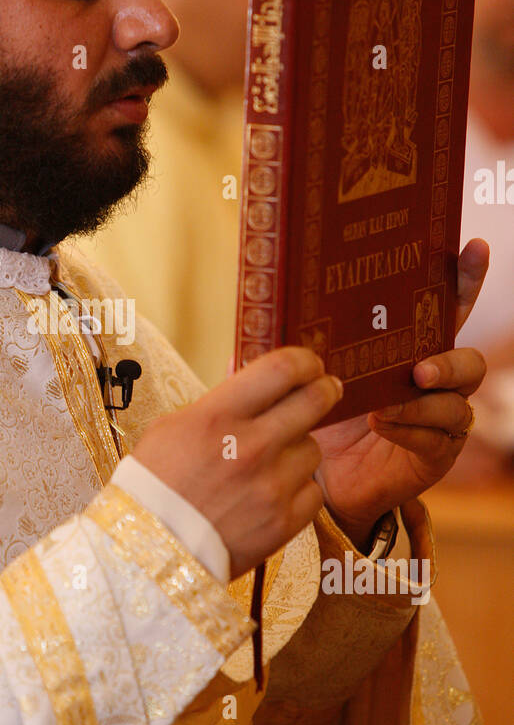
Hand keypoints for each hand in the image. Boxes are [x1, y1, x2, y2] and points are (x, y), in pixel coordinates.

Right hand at [132, 347, 341, 577]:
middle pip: (315, 400)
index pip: (281, 369)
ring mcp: (272, 485)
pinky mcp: (284, 521)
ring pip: (313, 449)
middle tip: (326, 389)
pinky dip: (298, 490)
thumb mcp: (172, 428)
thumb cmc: (154, 485)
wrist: (152, 548)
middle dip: (325, 389)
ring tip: (273, 462)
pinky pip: (313, 492)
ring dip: (299, 449)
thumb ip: (217, 404)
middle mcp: (252, 446)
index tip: (308, 363)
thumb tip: (250, 384)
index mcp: (218, 416)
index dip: (303, 360)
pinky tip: (274, 493)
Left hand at [312, 239, 489, 546]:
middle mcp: (435, 381)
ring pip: (459, 401)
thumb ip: (288, 347)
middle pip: (469, 359)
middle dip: (452, 357)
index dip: (463, 279)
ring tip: (393, 398)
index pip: (445, 309)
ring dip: (427, 398)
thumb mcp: (304, 375)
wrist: (317, 477)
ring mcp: (440, 419)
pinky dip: (411, 427)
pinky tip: (383, 424)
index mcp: (409, 348)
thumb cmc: (318, 415)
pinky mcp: (435, 454)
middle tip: (421, 364)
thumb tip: (253, 318)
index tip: (472, 247)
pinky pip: (437, 437)